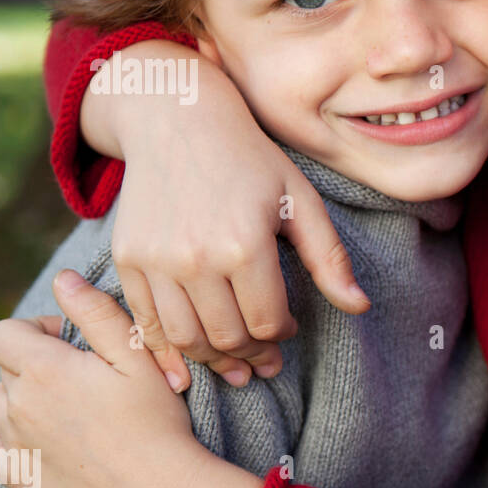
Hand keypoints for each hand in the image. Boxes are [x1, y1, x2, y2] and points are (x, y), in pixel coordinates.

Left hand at [0, 270, 200, 487]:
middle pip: (4, 368)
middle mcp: (19, 405)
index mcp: (45, 370)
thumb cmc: (156, 422)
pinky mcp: (18, 477)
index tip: (69, 340)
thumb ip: (97, 313)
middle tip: (82, 377)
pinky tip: (38, 439)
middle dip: (35, 363)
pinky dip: (3, 438)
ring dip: (20, 398)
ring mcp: (14, 444)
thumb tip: (63, 279)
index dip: (34, 329)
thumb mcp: (139, 358)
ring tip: (65, 408)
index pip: (1, 333)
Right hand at [90, 41, 369, 390]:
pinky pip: (146, 323)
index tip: (287, 328)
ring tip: (234, 366)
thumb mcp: (300, 200)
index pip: (267, 322)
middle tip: (265, 361)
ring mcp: (156, 261)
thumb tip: (360, 306)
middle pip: (228, 337)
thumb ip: (329, 259)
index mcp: (245, 245)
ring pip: (187, 339)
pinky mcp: (127, 260)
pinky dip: (166, 352)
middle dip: (252, 356)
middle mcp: (196, 259)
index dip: (281, 335)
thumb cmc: (249, 160)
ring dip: (213, 361)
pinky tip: (186, 366)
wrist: (176, 120)